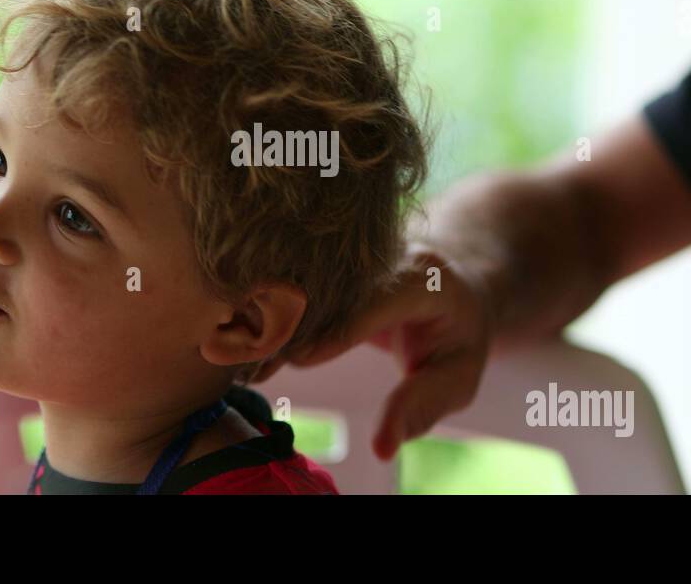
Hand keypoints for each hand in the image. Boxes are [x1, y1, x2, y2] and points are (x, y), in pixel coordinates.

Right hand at [251, 170, 609, 460]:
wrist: (457, 269)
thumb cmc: (458, 331)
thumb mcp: (459, 375)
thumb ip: (423, 406)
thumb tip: (382, 447)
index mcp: (422, 277)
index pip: (373, 302)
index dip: (337, 331)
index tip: (299, 361)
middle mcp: (383, 250)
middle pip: (327, 284)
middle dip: (289, 322)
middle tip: (252, 362)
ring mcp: (353, 243)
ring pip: (302, 273)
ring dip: (267, 309)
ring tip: (232, 347)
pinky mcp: (330, 245)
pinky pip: (294, 269)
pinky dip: (266, 298)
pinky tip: (238, 327)